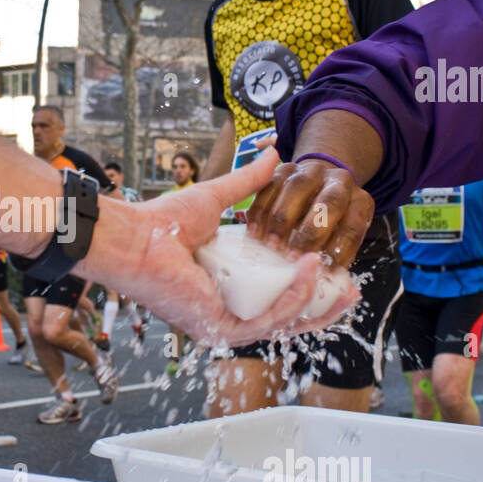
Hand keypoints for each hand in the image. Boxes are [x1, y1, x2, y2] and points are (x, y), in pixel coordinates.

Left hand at [84, 150, 360, 347]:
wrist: (131, 237)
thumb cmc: (160, 223)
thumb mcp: (217, 197)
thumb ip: (247, 182)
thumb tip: (274, 154)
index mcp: (227, 287)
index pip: (277, 297)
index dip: (310, 287)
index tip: (335, 267)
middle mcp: (225, 310)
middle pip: (287, 320)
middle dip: (323, 306)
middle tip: (351, 288)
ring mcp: (222, 324)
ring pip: (282, 325)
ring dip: (314, 304)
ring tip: (337, 279)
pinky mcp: (218, 327)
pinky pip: (266, 320)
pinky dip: (292, 298)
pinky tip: (308, 270)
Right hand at [245, 157, 374, 266]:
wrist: (318, 184)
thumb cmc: (328, 225)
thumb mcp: (342, 237)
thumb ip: (338, 258)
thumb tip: (339, 292)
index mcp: (360, 202)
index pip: (354, 224)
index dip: (339, 247)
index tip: (321, 268)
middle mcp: (340, 181)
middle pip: (330, 202)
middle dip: (309, 231)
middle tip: (291, 256)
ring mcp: (311, 171)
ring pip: (298, 187)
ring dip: (282, 219)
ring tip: (270, 245)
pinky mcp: (285, 167)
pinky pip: (270, 184)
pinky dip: (260, 210)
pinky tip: (253, 232)